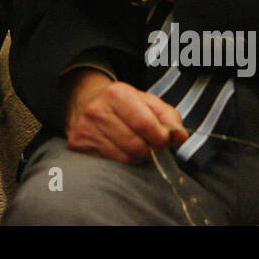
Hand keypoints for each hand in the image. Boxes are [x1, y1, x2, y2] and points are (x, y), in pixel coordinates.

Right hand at [62, 70, 188, 163]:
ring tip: (134, 145)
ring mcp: (85, 128)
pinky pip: (110, 163)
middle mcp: (97, 110)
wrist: (85, 101)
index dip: (160, 138)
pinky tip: (118, 148)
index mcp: (116, 94)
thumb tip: (180, 136)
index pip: (144, 124)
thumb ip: (169, 117)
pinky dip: (121, 160)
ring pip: (124, 158)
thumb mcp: (147, 101)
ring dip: (136, 157)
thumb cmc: (122, 104)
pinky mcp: (78, 144)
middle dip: (149, 150)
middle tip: (149, 145)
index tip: (164, 141)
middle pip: (136, 146)